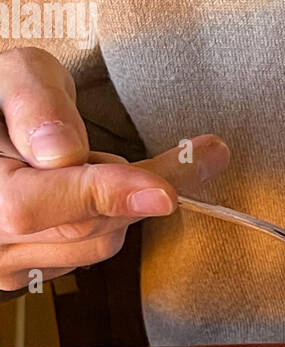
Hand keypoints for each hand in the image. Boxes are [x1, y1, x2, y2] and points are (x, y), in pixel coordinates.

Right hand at [0, 46, 229, 291]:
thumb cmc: (1, 96)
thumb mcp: (13, 76)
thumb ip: (35, 104)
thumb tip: (62, 150)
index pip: (32, 207)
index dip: (106, 196)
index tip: (166, 191)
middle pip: (84, 228)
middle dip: (143, 186)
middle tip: (202, 152)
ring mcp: (7, 262)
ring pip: (99, 244)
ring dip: (124, 201)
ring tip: (100, 158)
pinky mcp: (31, 270)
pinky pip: (92, 252)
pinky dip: (112, 217)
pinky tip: (99, 185)